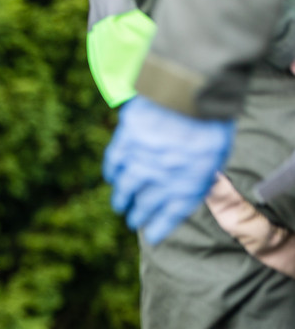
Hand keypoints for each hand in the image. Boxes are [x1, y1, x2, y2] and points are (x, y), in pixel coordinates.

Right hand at [103, 96, 235, 244]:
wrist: (192, 93)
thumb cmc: (211, 122)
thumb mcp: (216, 154)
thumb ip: (200, 173)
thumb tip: (193, 185)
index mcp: (188, 184)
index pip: (170, 214)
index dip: (160, 227)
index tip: (153, 235)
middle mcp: (161, 179)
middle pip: (145, 204)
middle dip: (138, 216)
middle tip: (133, 221)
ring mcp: (140, 162)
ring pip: (125, 189)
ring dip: (121, 200)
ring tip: (119, 205)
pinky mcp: (124, 144)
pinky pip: (113, 164)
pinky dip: (111, 173)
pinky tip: (112, 178)